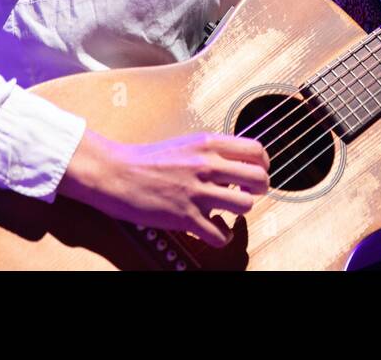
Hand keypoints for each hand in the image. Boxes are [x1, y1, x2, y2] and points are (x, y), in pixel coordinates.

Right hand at [58, 129, 269, 246]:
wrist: (117, 173)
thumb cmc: (149, 159)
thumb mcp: (187, 144)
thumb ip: (214, 152)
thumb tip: (238, 165)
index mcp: (209, 144)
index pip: (256, 151)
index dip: (263, 164)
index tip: (256, 172)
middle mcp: (207, 166)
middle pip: (259, 178)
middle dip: (258, 189)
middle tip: (245, 193)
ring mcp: (197, 192)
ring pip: (245, 206)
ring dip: (240, 212)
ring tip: (227, 210)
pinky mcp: (185, 217)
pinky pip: (220, 234)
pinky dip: (221, 237)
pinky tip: (214, 230)